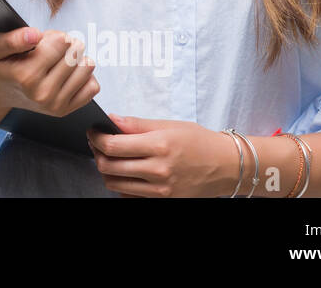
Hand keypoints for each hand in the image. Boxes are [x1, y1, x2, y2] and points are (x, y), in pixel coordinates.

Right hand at [0, 27, 99, 118]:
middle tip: (46, 50)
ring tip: (56, 61)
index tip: (41, 39)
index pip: (61, 42)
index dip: (53, 35)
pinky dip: (83, 76)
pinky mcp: (65, 110)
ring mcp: (55, 105)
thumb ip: (12, 39)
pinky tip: (65, 74)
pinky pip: (92, 86)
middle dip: (64, 44)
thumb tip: (34, 35)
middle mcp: (42, 94)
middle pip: (75, 53)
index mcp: (25, 76)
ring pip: (87, 68)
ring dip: (75, 58)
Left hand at [86, 113, 236, 196]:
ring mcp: (161, 191)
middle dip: (96, 153)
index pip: (113, 146)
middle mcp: (159, 171)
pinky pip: (129, 196)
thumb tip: (111, 119)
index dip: (96, 138)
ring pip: (115, 184)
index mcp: (160, 146)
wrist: (226, 166)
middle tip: (97, 143)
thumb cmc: (200, 143)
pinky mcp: (163, 202)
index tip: (93, 132)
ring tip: (110, 157)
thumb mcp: (169, 125)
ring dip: (106, 170)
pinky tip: (126, 172)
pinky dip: (121, 185)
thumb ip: (137, 124)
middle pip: (109, 166)